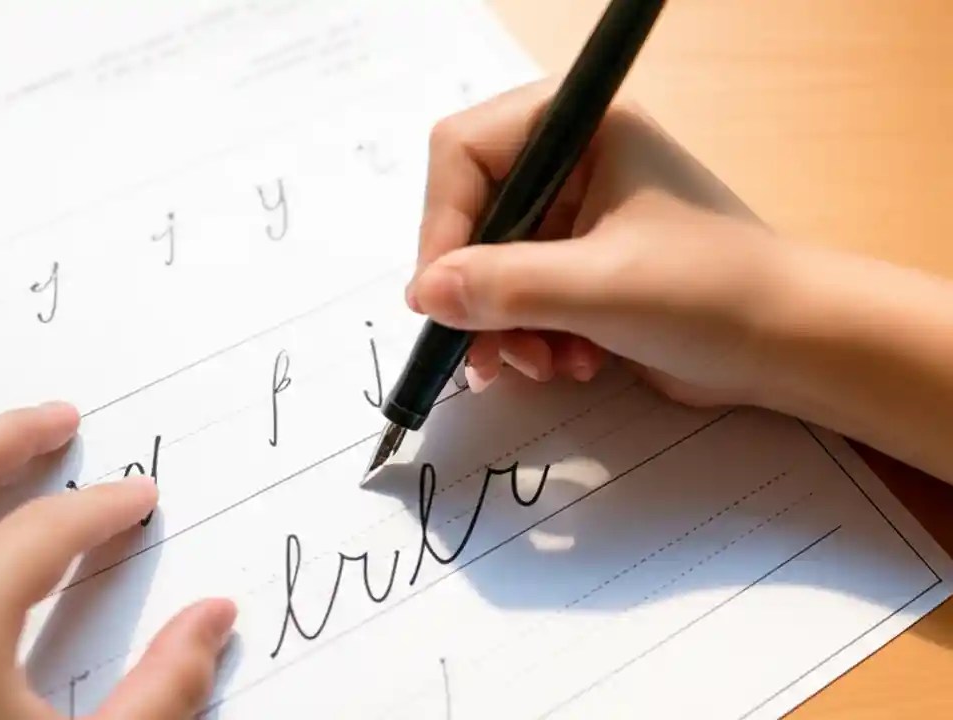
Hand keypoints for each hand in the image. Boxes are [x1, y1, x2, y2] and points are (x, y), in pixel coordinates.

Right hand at [408, 78, 789, 407]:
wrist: (792, 348)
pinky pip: (519, 297)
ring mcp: (576, 215)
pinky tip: (570, 364)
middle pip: (471, 217)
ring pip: (489, 266)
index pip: (464, 153)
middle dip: (477, 293)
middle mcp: (571, 160)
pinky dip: (530, 337)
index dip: (442, 225)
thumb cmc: (712, 294)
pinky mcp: (581, 266)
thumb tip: (423, 295)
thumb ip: (506, 286)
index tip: (440, 296)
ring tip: (542, 365)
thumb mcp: (601, 287)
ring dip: (504, 326)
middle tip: (485, 352)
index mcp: (580, 127)